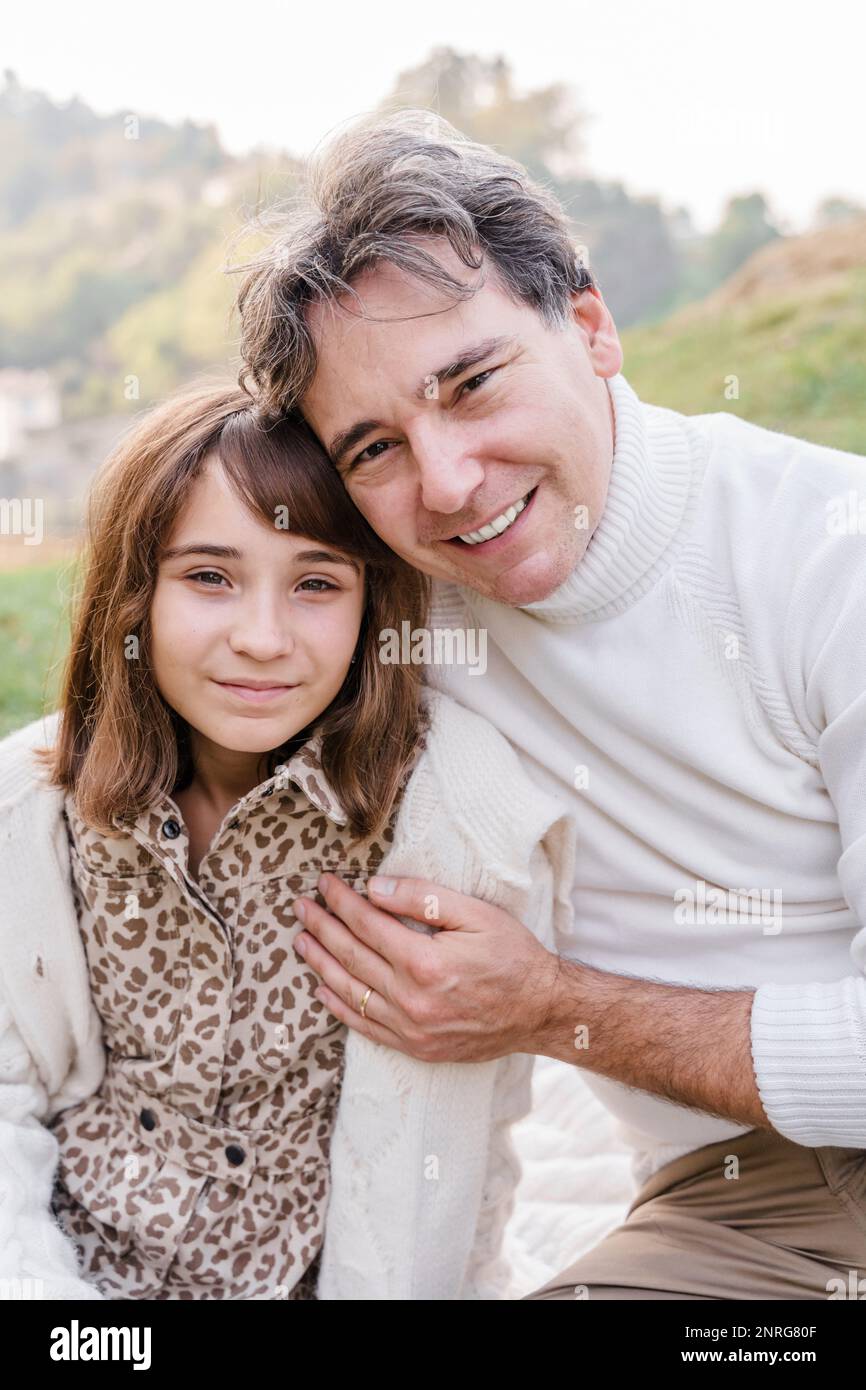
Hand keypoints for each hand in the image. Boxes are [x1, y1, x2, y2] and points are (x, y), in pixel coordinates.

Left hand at [291, 872, 560, 1062]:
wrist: (541, 1011)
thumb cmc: (513, 956)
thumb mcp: (476, 914)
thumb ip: (422, 898)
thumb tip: (374, 888)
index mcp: (425, 962)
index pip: (367, 924)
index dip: (341, 901)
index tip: (324, 884)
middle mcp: (411, 999)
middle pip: (351, 956)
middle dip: (322, 927)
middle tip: (301, 907)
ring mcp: (411, 1028)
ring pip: (351, 991)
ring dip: (322, 963)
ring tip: (302, 941)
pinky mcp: (416, 1047)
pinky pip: (365, 1027)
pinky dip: (340, 1006)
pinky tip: (324, 988)